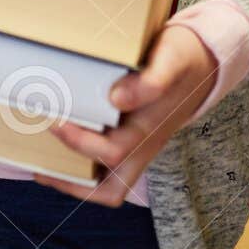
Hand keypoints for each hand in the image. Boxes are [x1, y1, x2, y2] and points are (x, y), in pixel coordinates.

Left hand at [35, 23, 218, 206]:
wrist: (206, 60)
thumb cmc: (183, 58)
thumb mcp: (171, 60)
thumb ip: (151, 81)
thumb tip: (117, 99)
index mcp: (149, 131)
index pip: (112, 155)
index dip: (80, 143)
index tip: (56, 120)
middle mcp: (143, 146)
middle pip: (110, 190)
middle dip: (72, 183)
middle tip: (42, 163)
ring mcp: (138, 145)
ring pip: (108, 183)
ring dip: (75, 181)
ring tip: (43, 166)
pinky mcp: (133, 137)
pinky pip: (106, 165)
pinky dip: (82, 163)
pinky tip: (60, 142)